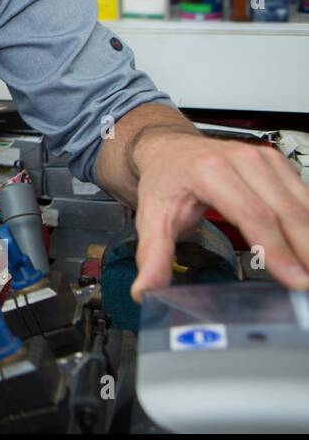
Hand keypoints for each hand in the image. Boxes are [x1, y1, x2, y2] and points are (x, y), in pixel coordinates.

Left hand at [131, 131, 308, 300]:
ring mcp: (264, 160)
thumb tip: (146, 288)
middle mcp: (243, 161)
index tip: (294, 279)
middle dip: (305, 251)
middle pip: (286, 212)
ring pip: (302, 205)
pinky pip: (305, 198)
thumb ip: (153, 255)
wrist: (169, 150)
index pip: (253, 216)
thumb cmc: (165, 179)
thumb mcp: (152, 216)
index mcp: (211, 171)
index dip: (277, 250)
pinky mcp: (279, 165)